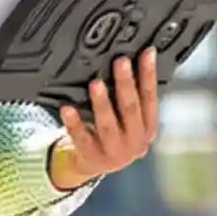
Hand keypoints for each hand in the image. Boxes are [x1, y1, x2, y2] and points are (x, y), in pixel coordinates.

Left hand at [48, 48, 158, 189]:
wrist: (92, 163)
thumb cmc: (113, 131)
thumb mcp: (128, 120)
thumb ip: (132, 97)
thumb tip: (132, 55)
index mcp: (148, 128)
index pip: (150, 98)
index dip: (149, 75)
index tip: (147, 52)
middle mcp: (135, 142)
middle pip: (130, 109)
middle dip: (125, 84)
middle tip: (120, 61)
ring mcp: (114, 152)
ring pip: (107, 125)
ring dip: (102, 103)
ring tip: (96, 83)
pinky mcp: (91, 157)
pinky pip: (81, 138)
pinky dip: (74, 123)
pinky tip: (67, 108)